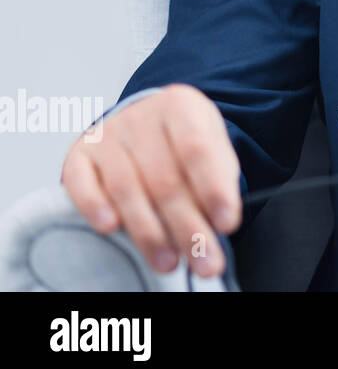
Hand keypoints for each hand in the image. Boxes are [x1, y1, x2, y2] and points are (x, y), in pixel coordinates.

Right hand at [60, 83, 242, 277]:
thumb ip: (219, 179)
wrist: (145, 120)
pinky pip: (80, 184)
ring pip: (126, 188)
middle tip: (205, 262)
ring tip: (168, 262)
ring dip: (148, 232)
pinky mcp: (79, 154)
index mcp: (181, 106)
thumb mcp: (212, 146)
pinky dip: (94, 207)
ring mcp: (107, 134)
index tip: (226, 224)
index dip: (213, 189)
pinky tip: (110, 228)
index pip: (197, 150)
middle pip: (164, 179)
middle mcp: (141, 117)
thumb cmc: (182, 141)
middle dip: (187, 227)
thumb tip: (220, 222)